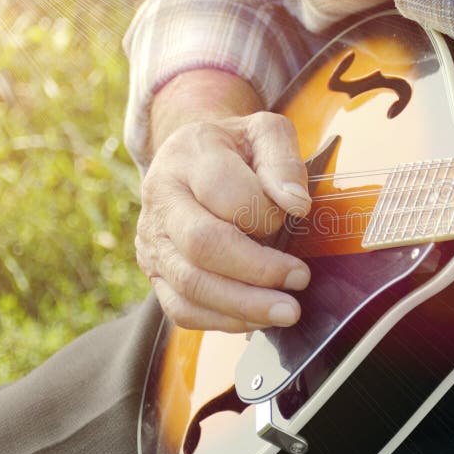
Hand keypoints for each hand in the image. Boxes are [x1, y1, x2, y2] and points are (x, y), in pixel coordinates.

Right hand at [136, 112, 311, 331]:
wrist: (193, 158)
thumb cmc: (237, 149)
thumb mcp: (265, 132)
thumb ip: (283, 159)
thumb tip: (295, 203)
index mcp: (189, 155)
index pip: (225, 191)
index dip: (265, 211)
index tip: (296, 214)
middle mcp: (161, 197)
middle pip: (202, 244)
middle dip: (257, 269)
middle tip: (300, 280)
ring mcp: (153, 239)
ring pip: (190, 284)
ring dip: (244, 305)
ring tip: (286, 311)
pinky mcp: (156, 272)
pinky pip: (181, 309)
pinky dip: (223, 320)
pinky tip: (257, 319)